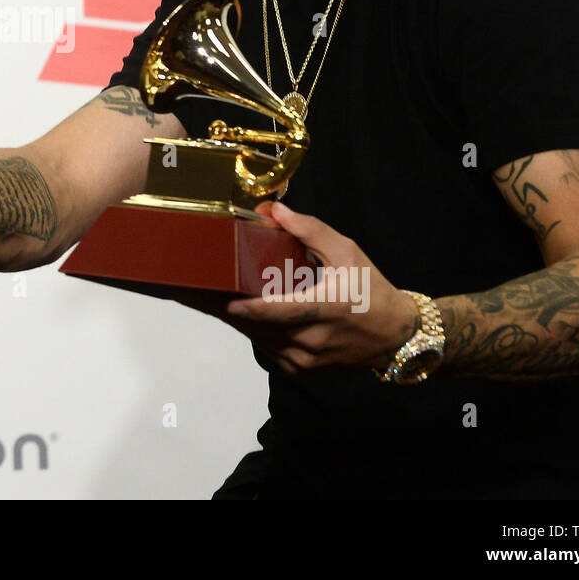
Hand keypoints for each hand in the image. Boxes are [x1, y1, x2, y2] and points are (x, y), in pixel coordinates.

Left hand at [172, 201, 417, 374]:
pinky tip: (229, 308)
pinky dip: (248, 326)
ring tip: (195, 294)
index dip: (237, 305)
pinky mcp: (297, 369)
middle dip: (216, 305)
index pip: (272, 311)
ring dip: (228, 316)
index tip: (204, 291)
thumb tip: (272, 210)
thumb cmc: (371, 290)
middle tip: (182, 287)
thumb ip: (310, 231)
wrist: (396, 337)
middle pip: (250, 324)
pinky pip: (263, 344)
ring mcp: (300, 360)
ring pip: (253, 336)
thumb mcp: (347, 253)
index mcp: (322, 310)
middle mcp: (307, 341)